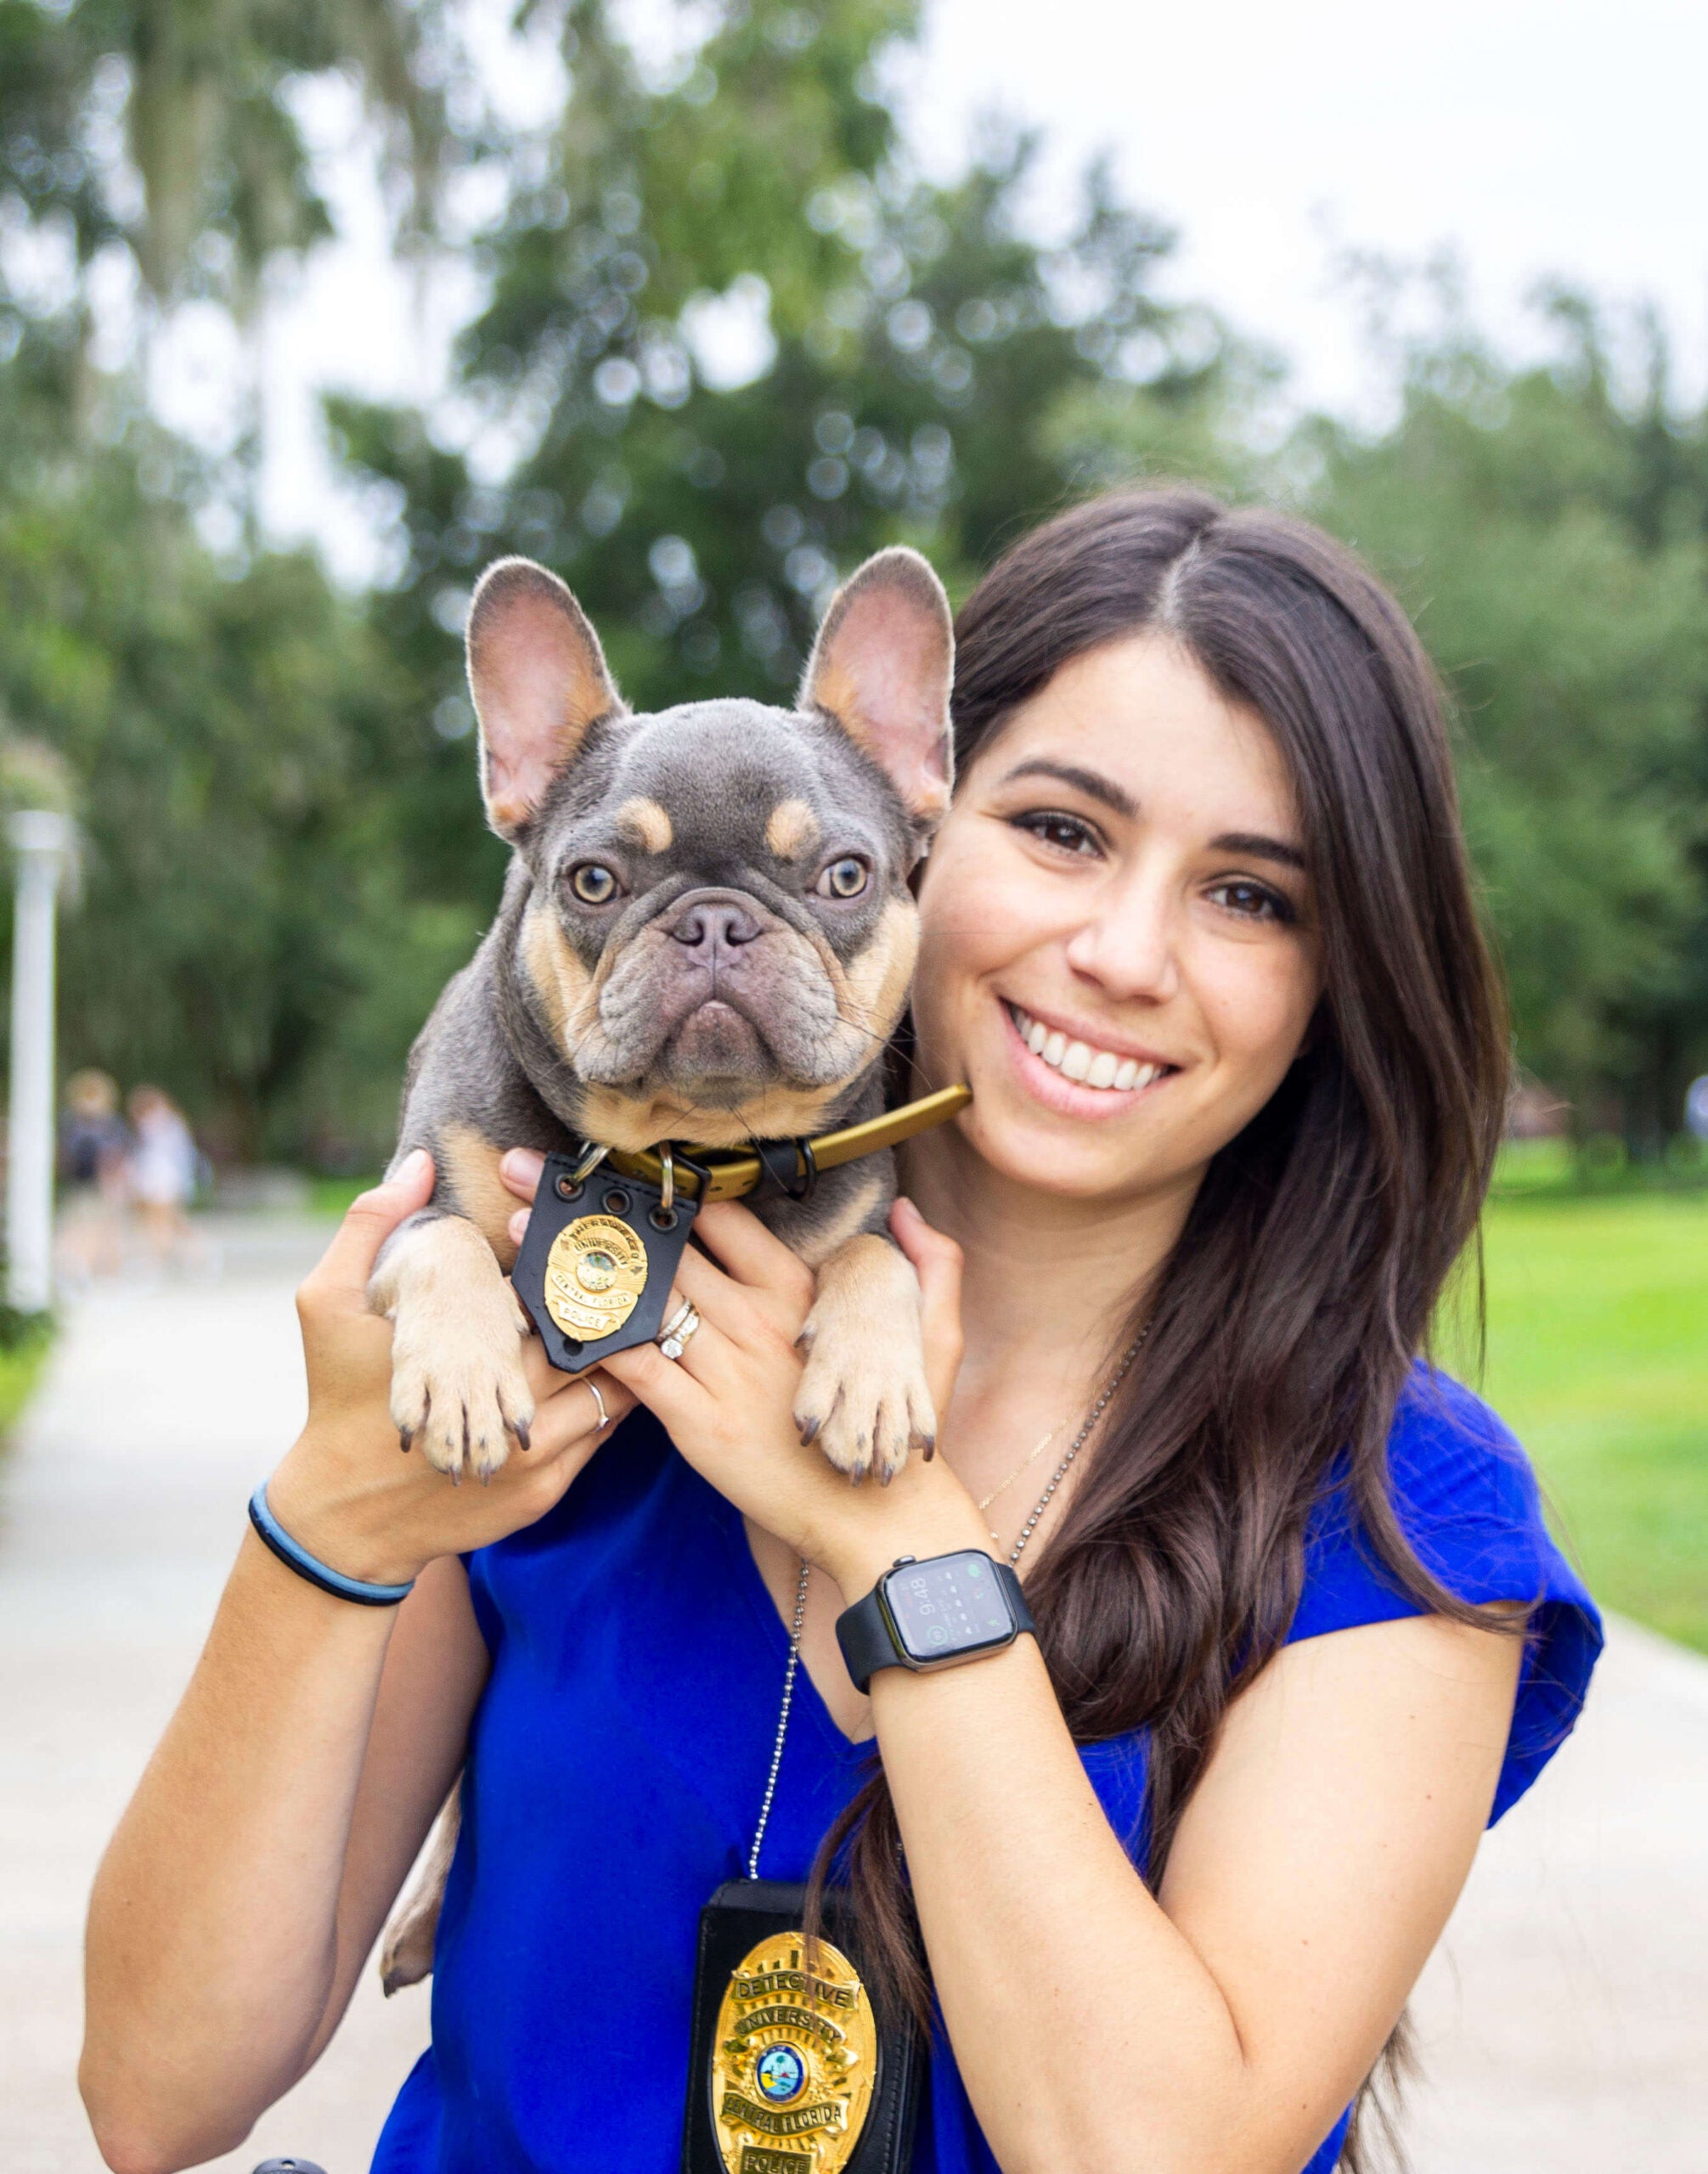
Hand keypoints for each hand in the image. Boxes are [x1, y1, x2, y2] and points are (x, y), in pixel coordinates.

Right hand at [265, 1150, 633, 1586]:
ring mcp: (529, 1454)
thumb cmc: (333, 1400)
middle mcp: (502, 1404)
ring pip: (607, 1392)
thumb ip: (369, 1226)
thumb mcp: (325, 1304)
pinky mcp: (542, 1492)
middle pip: (585, 1343)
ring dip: (618, 1359)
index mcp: (459, 1352)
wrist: (340, 1518)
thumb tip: (417, 1163)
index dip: (567, 1268)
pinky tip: (611, 1376)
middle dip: (604, 1311)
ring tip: (636, 1323)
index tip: (581, 1245)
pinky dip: (609, 1404)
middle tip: (631, 1276)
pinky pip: (601, 1437)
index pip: (541, 1296)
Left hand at [498, 1149, 984, 1595]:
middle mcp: (755, 1318)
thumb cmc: (895, 1426)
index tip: (612, 1158)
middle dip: (589, 1204)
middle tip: (524, 1171)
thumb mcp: (931, 1338)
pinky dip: (585, 1339)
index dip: (661, 1183)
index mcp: (799, 1289)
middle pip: (659, 1244)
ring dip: (569, 1260)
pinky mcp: (695, 1421)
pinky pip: (630, 1367)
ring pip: (634, 1297)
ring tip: (513, 1231)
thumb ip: (929, 1267)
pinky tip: (540, 1318)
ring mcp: (722, 1368)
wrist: (875, 1515)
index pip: (719, 1215)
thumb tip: (907, 1210)